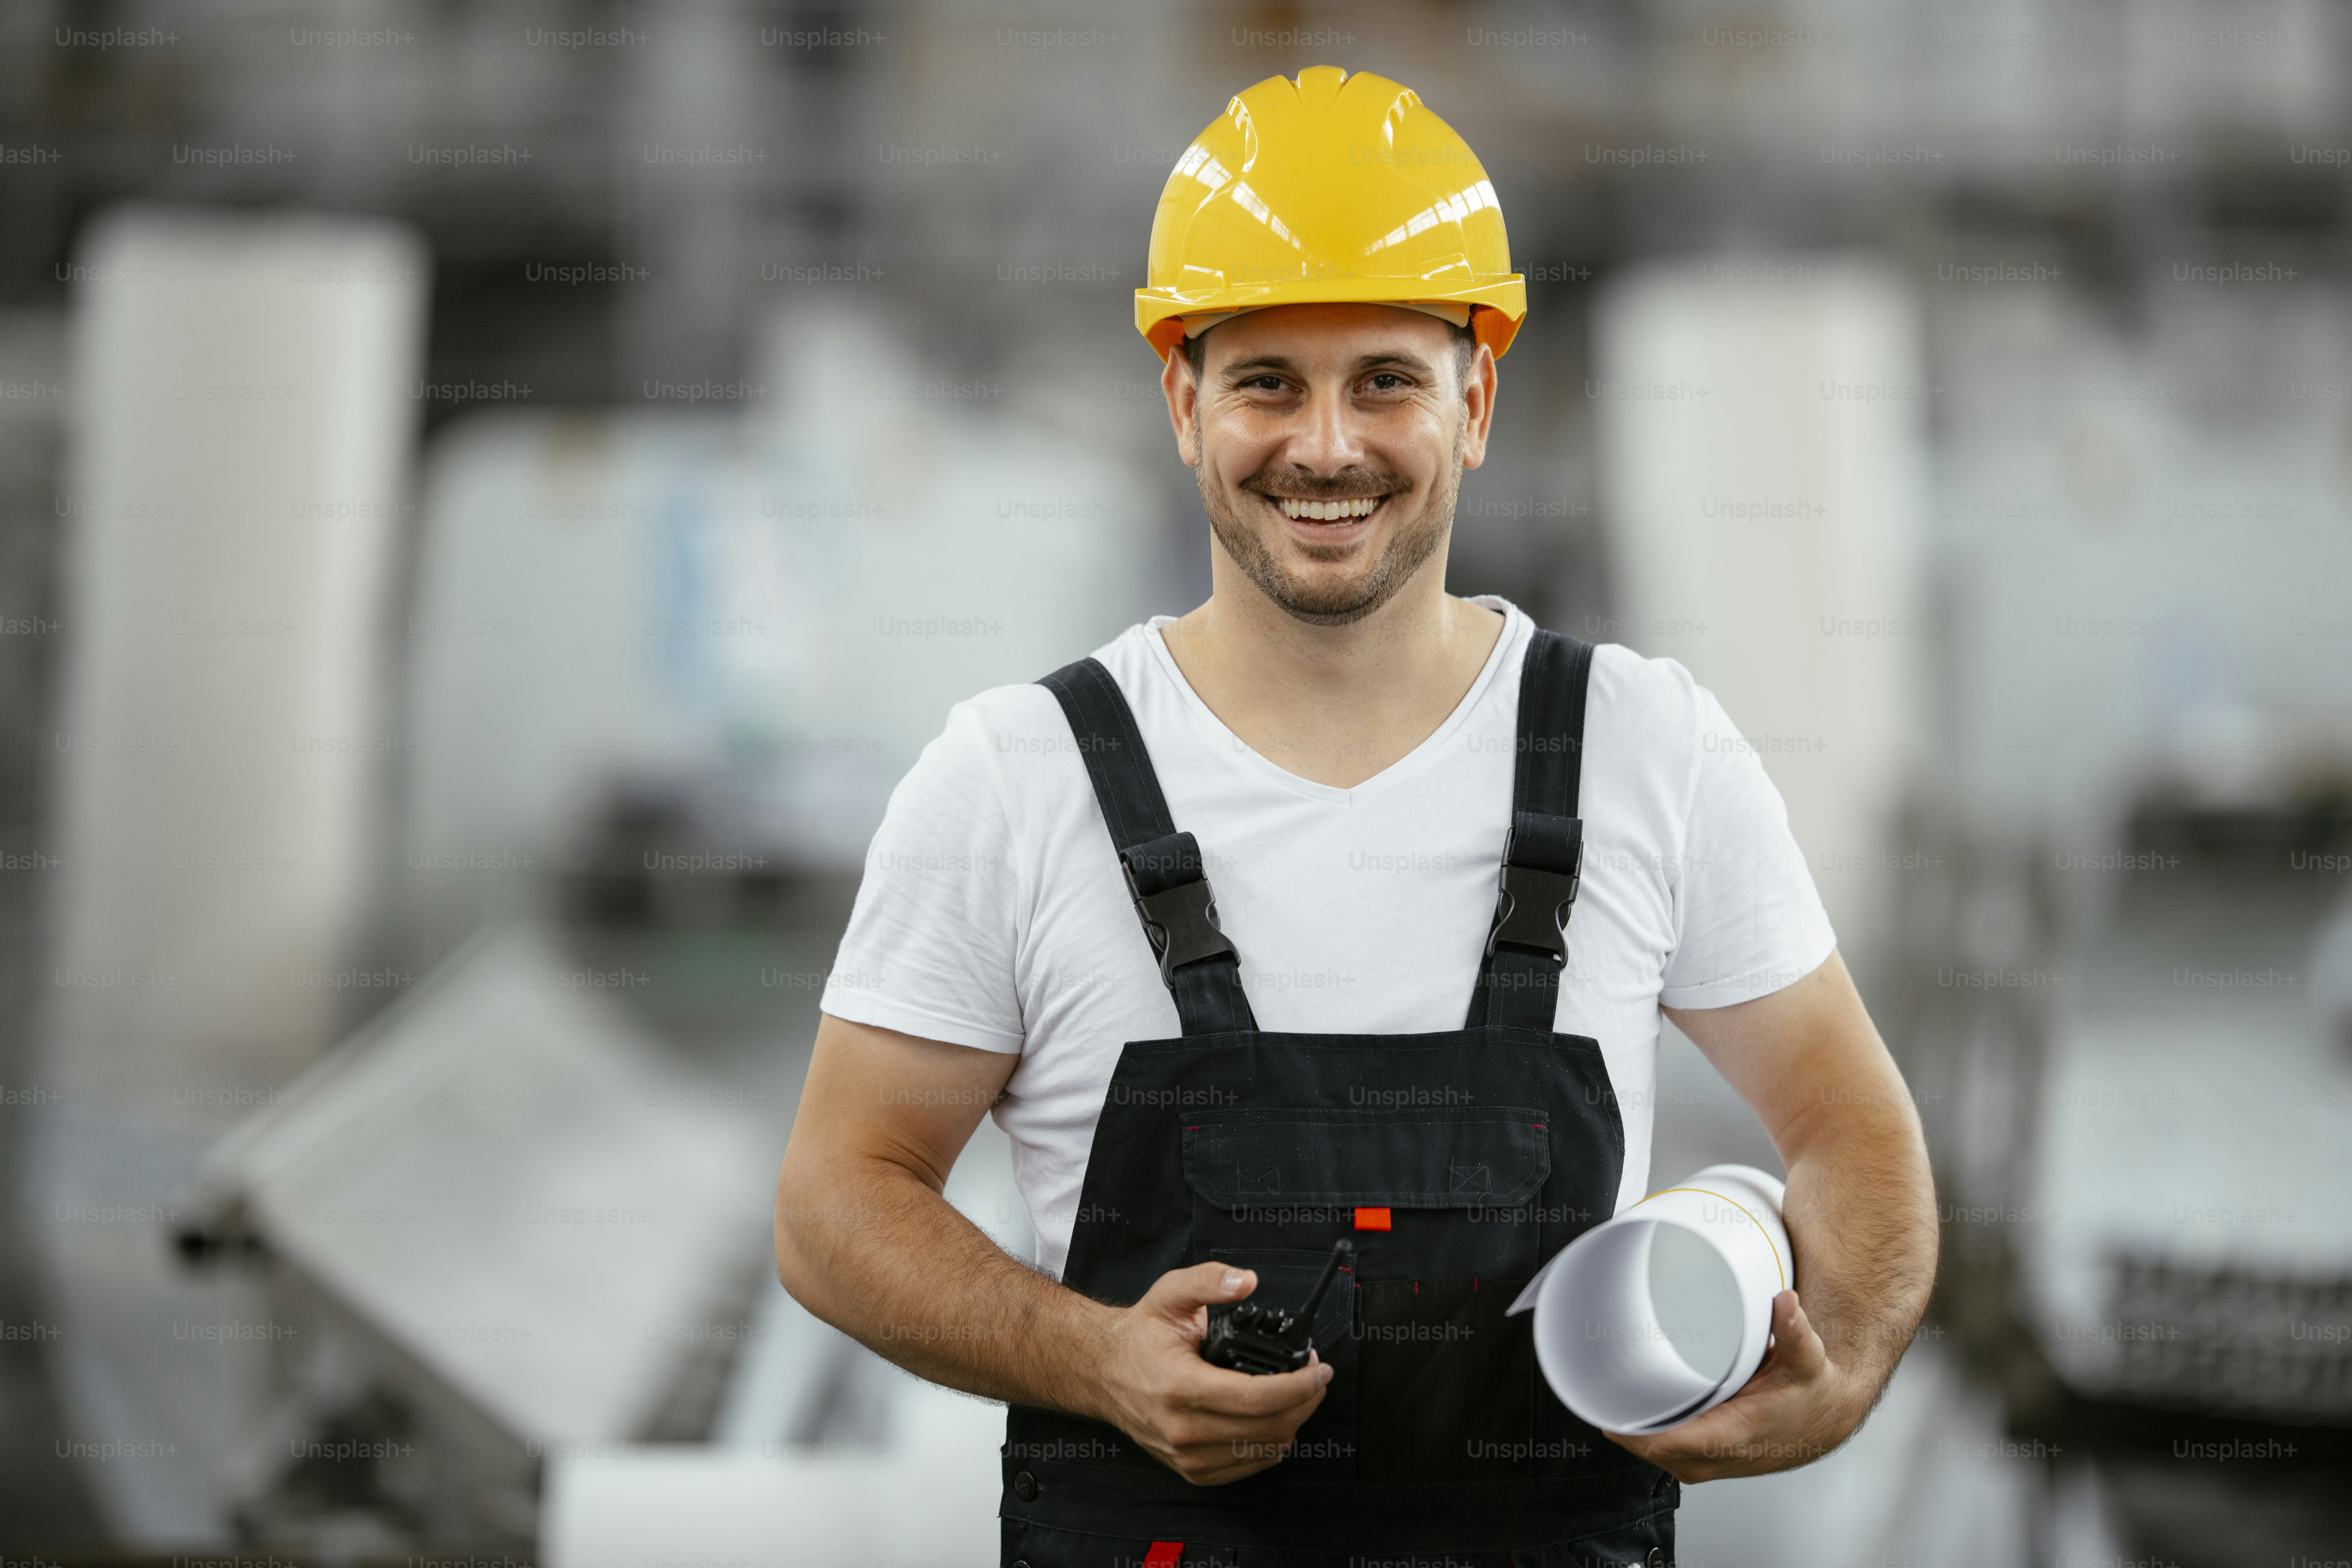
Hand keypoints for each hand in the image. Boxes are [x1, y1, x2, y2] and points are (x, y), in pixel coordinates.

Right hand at [1086, 1261, 1330, 1485]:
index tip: (1319, 1370)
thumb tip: (1247, 1281)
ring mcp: (1187, 1455)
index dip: (1298, 1386)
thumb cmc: (1140, 1336)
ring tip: (1299, 1393)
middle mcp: (1183, 1428)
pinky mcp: (1192, 1469)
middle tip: (1315, 1377)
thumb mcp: (1170, 1293)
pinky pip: (1248, 1465)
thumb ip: (1209, 1280)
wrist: (1104, 1371)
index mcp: (1180, 1386)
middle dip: (1305, 1401)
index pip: (1256, 1398)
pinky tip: (1274, 1418)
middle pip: (1268, 1428)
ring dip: (1293, 1422)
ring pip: (1264, 1450)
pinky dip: (1271, 1444)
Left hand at [1603, 1290, 1867, 1481]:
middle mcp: (1711, 1458)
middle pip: (1642, 1445)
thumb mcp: (1806, 1360)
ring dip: (1630, 1421)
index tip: (1603, 1393)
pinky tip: (1636, 1402)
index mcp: (1730, 1436)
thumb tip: (1785, 1302)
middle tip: (1601, 1371)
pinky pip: (1659, 1449)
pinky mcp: (1701, 1460)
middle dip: (1619, 1412)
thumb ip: (1794, 1331)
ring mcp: (1703, 1463)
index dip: (1625, 1423)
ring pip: (1647, 1450)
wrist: (1822, 1420)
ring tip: (1612, 1381)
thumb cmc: (1809, 1394)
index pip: (1661, 1442)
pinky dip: (1645, 1428)